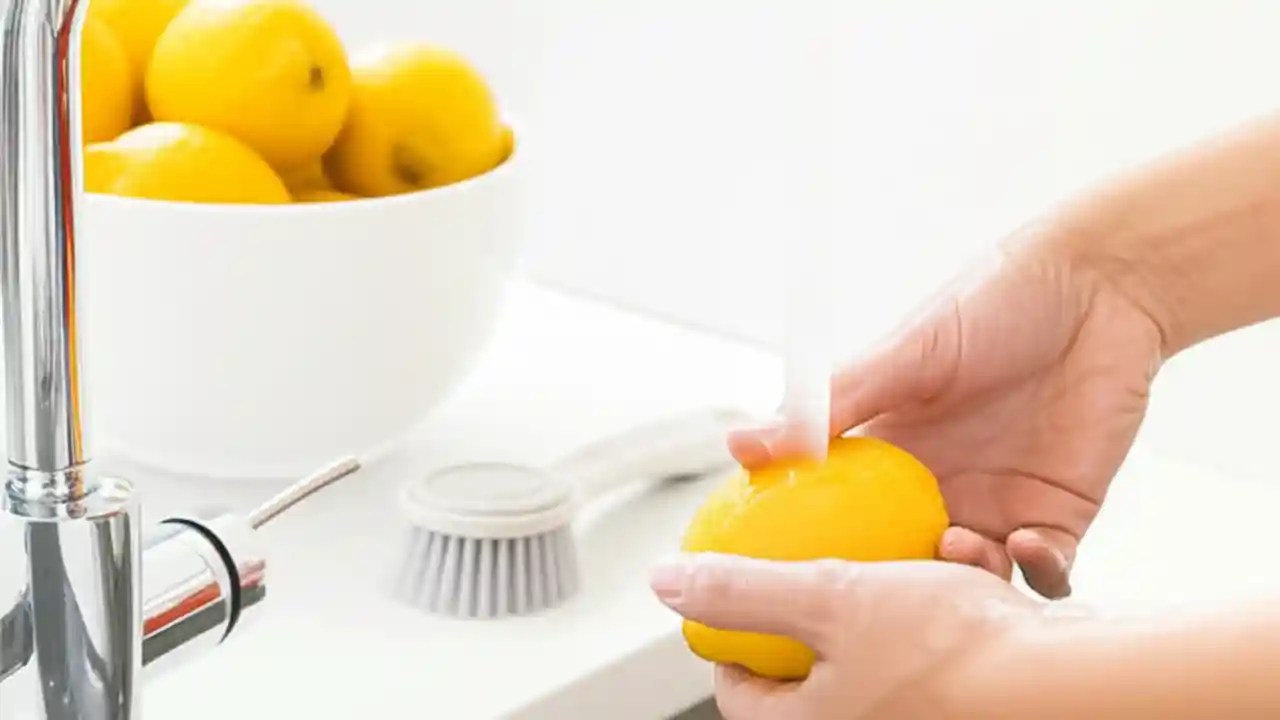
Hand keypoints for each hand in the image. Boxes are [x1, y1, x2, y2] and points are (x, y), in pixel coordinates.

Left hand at [651, 552, 1045, 718]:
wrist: (1072, 678)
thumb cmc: (952, 652)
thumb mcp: (826, 599)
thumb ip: (742, 591)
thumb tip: (667, 584)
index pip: (743, 693)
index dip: (732, 635)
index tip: (739, 587)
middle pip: (816, 666)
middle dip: (827, 598)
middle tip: (832, 556)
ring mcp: (922, 712)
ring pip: (885, 642)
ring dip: (898, 585)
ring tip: (918, 547)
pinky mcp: (973, 693)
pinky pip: (944, 639)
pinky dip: (951, 595)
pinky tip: (973, 559)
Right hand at [732, 235, 1165, 597]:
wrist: (1102, 287)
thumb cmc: (995, 302)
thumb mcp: (904, 355)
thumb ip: (832, 405)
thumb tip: (741, 444)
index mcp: (890, 451)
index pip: (837, 515)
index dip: (812, 552)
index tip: (783, 584)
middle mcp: (938, 486)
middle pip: (900, 563)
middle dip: (891, 589)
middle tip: (882, 596)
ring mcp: (998, 505)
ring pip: (968, 580)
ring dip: (963, 584)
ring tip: (960, 550)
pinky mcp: (1058, 515)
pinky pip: (1045, 574)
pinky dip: (1036, 576)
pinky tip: (1026, 546)